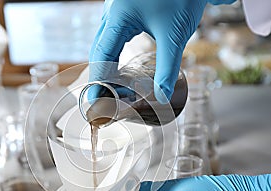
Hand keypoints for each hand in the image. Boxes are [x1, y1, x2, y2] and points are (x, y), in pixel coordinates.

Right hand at [89, 0, 234, 103]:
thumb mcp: (175, 35)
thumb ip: (167, 68)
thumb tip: (162, 96)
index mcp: (118, 16)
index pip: (101, 54)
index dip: (98, 80)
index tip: (96, 101)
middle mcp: (111, 12)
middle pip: (98, 49)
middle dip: (100, 76)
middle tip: (103, 100)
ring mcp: (115, 9)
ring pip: (104, 43)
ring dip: (106, 66)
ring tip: (111, 88)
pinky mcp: (123, 9)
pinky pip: (112, 35)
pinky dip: (113, 55)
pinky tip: (119, 68)